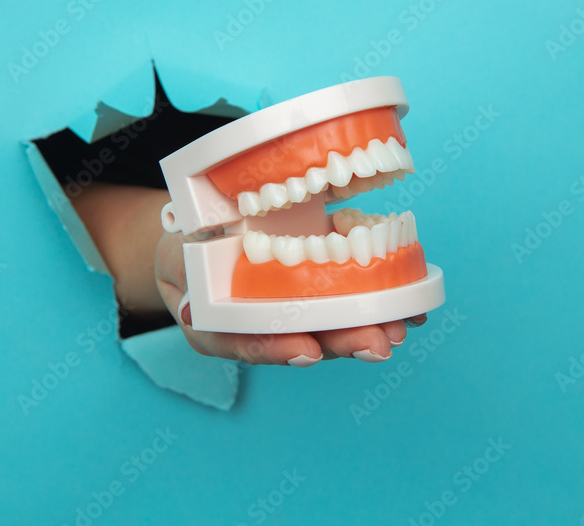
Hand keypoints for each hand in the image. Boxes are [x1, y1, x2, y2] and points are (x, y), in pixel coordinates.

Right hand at [154, 222, 425, 366]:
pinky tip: (410, 306)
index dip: (277, 348)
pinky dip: (381, 303)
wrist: (199, 234)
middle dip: (342, 341)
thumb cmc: (183, 248)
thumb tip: (197, 307)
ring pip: (330, 325)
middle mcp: (262, 326)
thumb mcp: (173, 254)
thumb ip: (182, 270)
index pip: (247, 342)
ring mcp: (292, 310)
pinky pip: (349, 299)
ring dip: (368, 326)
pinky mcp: (318, 287)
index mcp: (218, 325)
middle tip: (378, 342)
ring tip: (401, 325)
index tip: (307, 349)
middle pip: (302, 339)